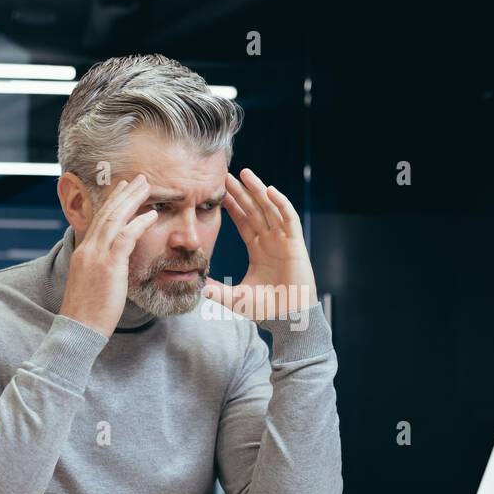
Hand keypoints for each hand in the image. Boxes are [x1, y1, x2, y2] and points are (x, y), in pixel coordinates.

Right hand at [59, 174, 158, 336]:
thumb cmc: (88, 313)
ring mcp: (97, 256)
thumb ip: (101, 269)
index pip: (98, 219)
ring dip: (133, 200)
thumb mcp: (92, 284)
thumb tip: (113, 266)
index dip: (112, 202)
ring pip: (115, 218)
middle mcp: (88, 249)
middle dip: (124, 193)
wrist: (78, 329)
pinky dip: (140, 223)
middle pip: (107, 213)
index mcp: (84, 252)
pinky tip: (153, 215)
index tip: (123, 189)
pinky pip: (126, 237)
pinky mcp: (108, 266)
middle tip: (139, 179)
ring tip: (147, 186)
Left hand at [204, 168, 317, 322]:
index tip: (219, 192)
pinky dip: (281, 204)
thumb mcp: (235, 298)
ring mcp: (284, 241)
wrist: (288, 320)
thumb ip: (217, 291)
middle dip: (241, 192)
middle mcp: (271, 242)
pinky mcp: (296, 245)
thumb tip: (197, 287)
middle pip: (255, 210)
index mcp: (258, 250)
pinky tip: (269, 190)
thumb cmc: (266, 310)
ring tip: (245, 174)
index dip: (232, 206)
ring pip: (270, 209)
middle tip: (227, 175)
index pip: (243, 222)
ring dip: (259, 191)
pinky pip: (289, 219)